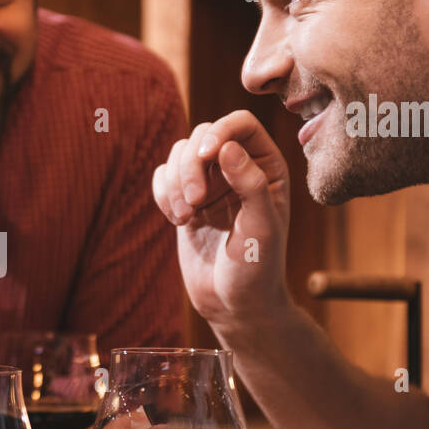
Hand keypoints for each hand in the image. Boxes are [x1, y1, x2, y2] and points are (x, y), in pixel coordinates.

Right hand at [152, 111, 291, 325]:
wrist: (234, 304)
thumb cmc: (257, 268)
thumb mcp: (262, 227)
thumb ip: (250, 184)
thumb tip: (226, 147)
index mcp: (266, 166)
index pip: (240, 123)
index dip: (219, 131)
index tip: (207, 157)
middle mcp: (237, 168)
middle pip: (202, 135)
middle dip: (190, 166)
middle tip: (193, 204)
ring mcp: (209, 183)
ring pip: (178, 154)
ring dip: (175, 183)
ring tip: (184, 217)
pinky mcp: (184, 200)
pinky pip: (162, 177)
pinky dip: (163, 195)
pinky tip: (178, 221)